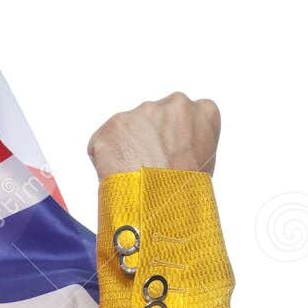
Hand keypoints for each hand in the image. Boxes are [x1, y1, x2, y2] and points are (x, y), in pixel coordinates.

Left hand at [87, 92, 220, 180]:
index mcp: (203, 112)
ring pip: (128, 129)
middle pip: (155, 120)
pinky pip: (103, 143)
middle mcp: (175, 104)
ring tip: (134, 178)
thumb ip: (189, 146)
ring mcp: (143, 111)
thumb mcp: (205, 165)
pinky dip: (105, 160)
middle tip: (148, 170)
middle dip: (148, 140)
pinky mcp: (114, 124)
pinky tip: (117, 177)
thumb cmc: (185, 193)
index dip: (173, 141)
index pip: (186, 118)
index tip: (168, 157)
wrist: (161, 203)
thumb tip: (173, 154)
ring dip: (127, 149)